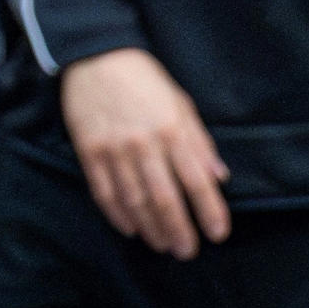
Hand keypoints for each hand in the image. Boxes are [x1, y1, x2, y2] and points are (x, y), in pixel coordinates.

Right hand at [61, 48, 229, 257]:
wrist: (96, 56)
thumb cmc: (145, 80)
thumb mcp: (181, 103)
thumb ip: (200, 142)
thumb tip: (219, 176)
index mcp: (172, 130)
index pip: (197, 181)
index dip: (210, 211)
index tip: (218, 233)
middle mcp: (144, 144)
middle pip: (166, 199)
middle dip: (180, 231)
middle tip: (187, 252)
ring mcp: (114, 150)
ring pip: (135, 202)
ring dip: (151, 228)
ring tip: (162, 245)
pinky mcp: (89, 151)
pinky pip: (104, 192)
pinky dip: (118, 215)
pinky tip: (130, 228)